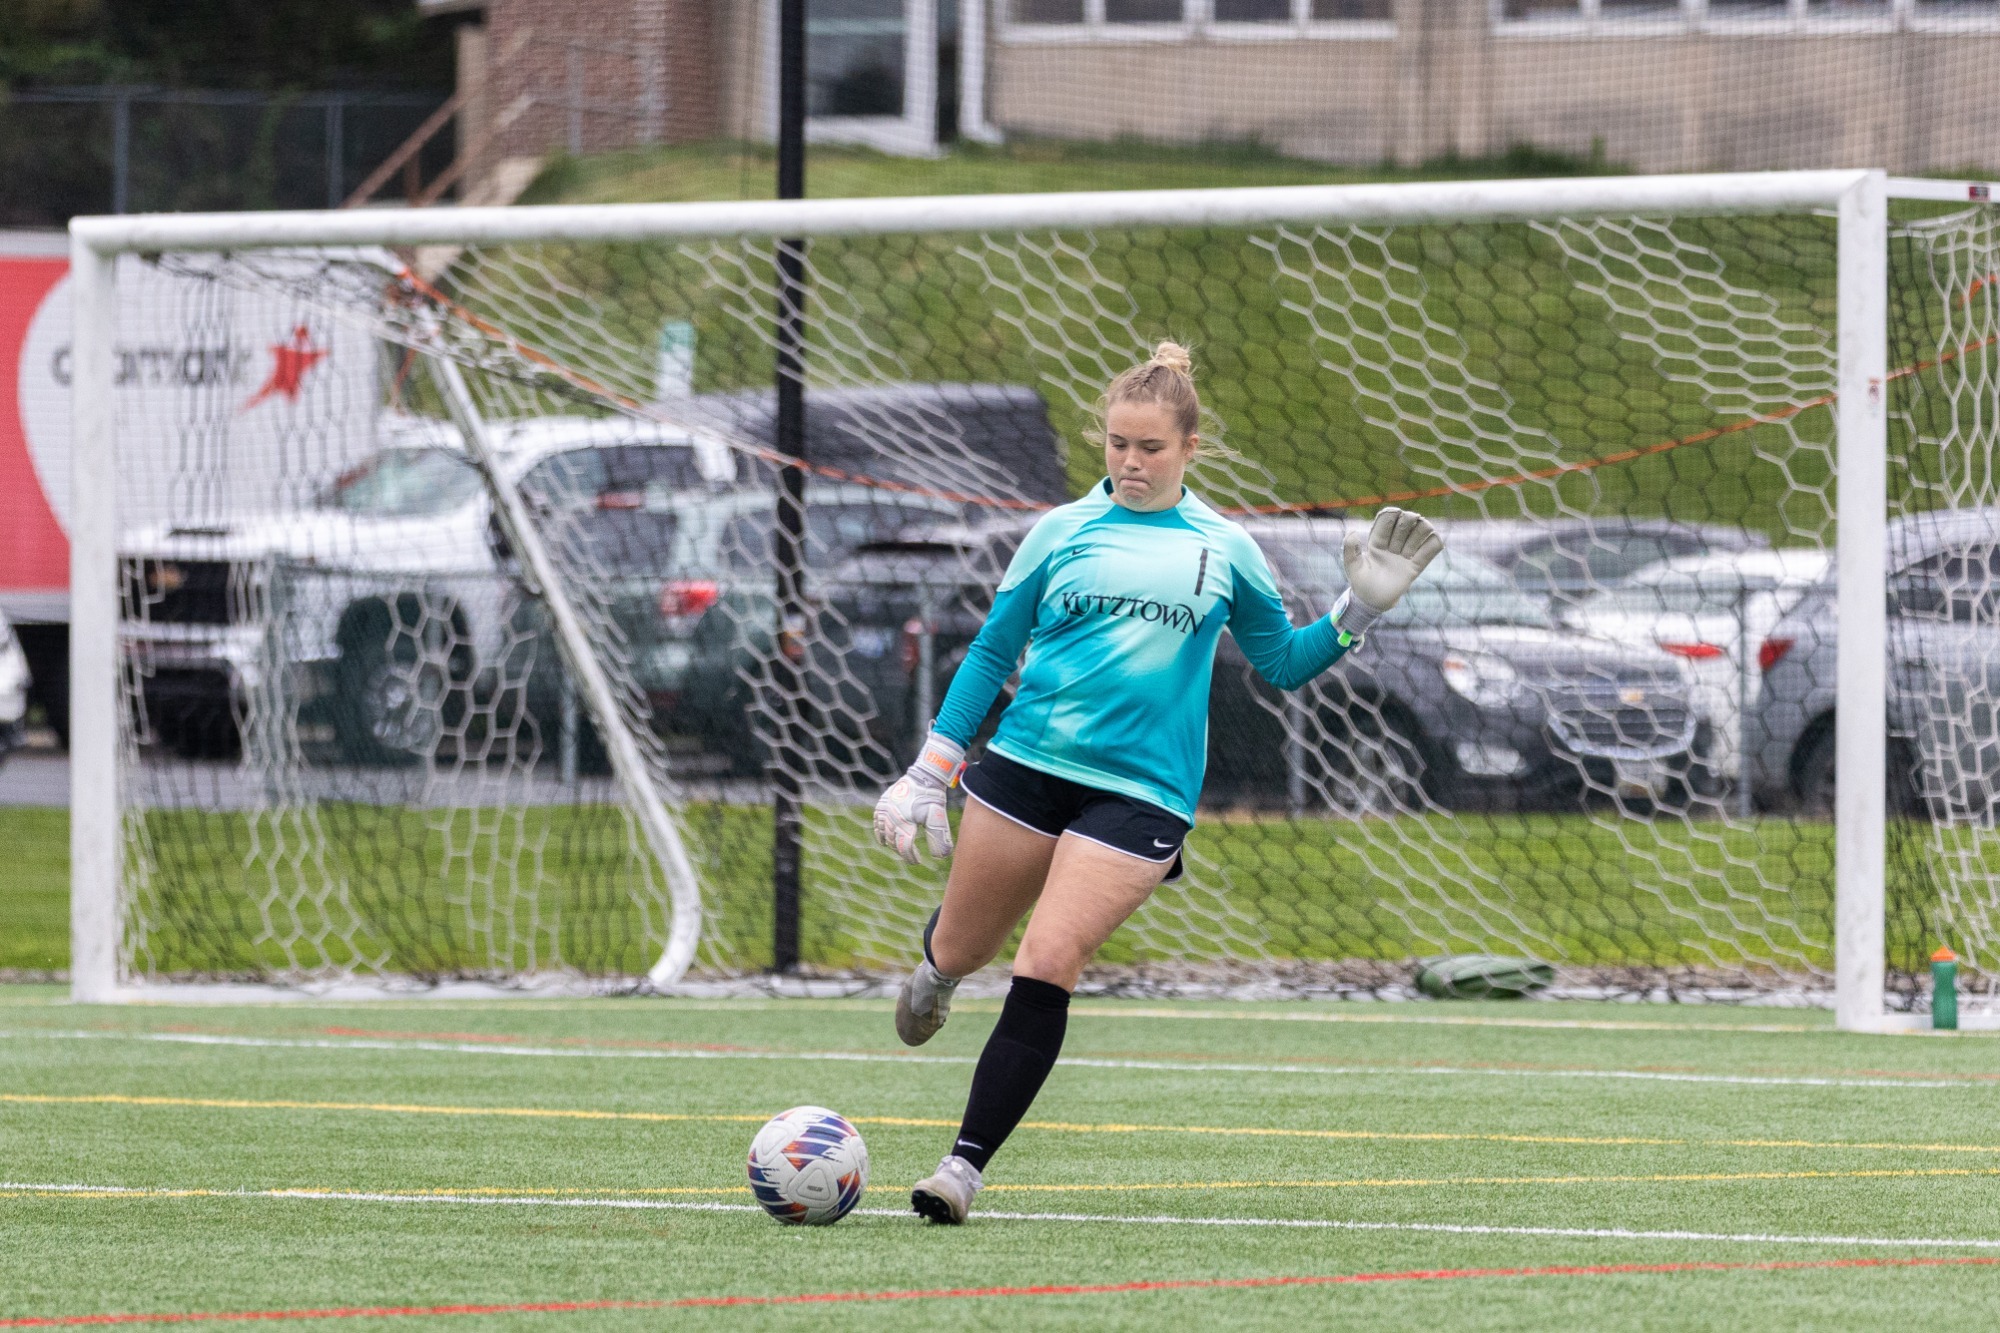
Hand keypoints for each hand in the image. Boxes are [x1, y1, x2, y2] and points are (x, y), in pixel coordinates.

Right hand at [872, 732, 965, 864]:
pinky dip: (879, 832)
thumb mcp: (938, 818)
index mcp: (905, 821)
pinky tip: (884, 840)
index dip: (910, 857)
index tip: (917, 862)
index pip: (904, 847)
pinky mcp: (882, 803)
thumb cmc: (932, 797)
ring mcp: (885, 810)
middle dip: (902, 851)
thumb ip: (939, 838)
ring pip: (884, 834)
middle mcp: (892, 817)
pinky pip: (876, 822)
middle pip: (894, 842)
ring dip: (891, 843)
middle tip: (912, 855)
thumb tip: (941, 857)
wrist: (924, 776)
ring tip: (900, 847)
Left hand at [1336, 508, 1441, 638]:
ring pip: (1423, 528)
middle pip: (1407, 520)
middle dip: (1404, 527)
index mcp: (1376, 540)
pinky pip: (1433, 547)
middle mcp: (1393, 543)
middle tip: (1395, 547)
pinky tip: (1424, 550)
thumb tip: (1353, 532)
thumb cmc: (1361, 583)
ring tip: (1407, 553)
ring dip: (1418, 535)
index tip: (1392, 519)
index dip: (1390, 516)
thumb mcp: (1351, 567)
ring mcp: (1406, 553)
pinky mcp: (1416, 566)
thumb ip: (1349, 550)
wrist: (1373, 602)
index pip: (1386, 519)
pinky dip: (1434, 543)